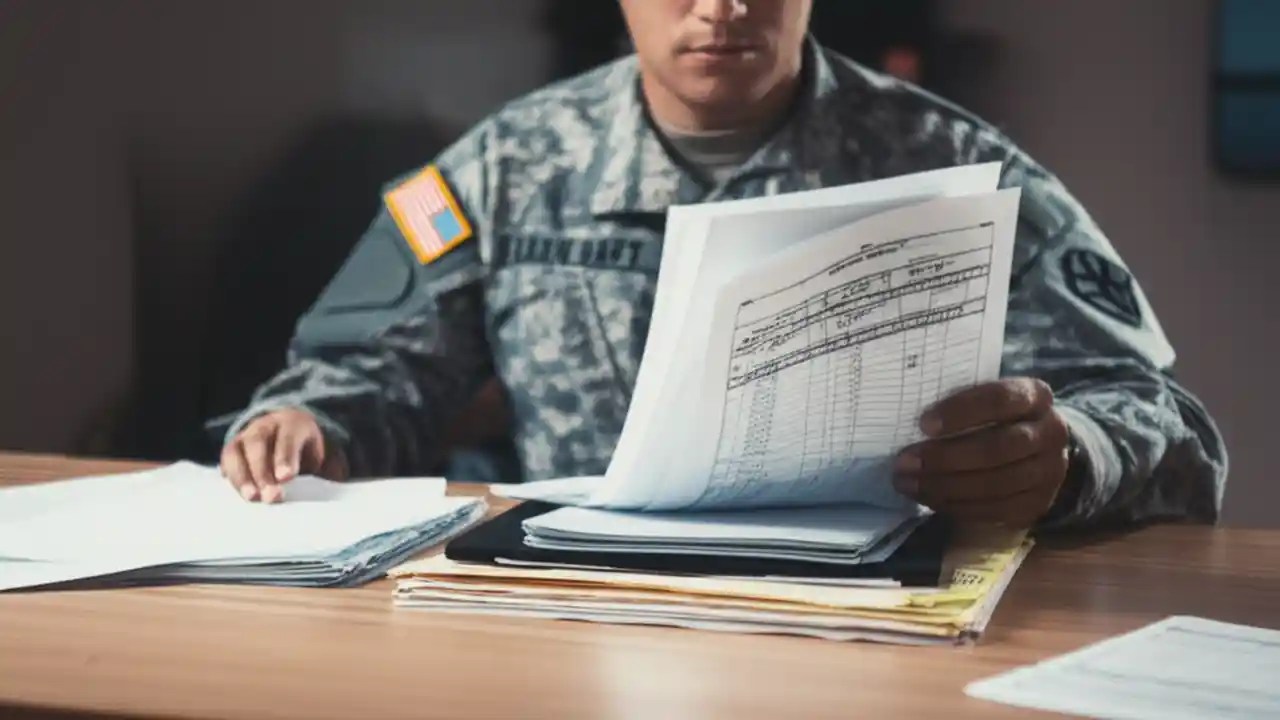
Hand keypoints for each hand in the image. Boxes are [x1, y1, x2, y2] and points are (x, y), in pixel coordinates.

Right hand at [219, 409, 347, 502]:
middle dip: (263, 471)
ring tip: (251, 498)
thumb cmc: (306, 451)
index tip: (286, 478)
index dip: (285, 457)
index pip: (288, 438)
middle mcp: (266, 425)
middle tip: (271, 496)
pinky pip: (227, 461)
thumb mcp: (318, 455)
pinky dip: (231, 477)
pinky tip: (236, 494)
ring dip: (242, 476)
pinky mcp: (232, 449)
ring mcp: (245, 435)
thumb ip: (319, 471)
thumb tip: (321, 492)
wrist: (288, 433)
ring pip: (237, 451)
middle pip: (258, 443)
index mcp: (293, 423)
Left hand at [892, 378, 1070, 527]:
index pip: (1001, 399)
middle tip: (905, 462)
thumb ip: (958, 402)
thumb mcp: (982, 398)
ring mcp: (1049, 472)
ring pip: (995, 484)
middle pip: (997, 448)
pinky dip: (956, 506)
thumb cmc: (993, 417)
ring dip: (944, 486)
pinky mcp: (1037, 504)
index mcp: (1035, 396)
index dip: (961, 411)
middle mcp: (1051, 433)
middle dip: (945, 457)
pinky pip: (994, 510)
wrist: (1032, 451)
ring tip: (906, 483)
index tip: (923, 424)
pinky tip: (927, 498)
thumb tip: (907, 412)